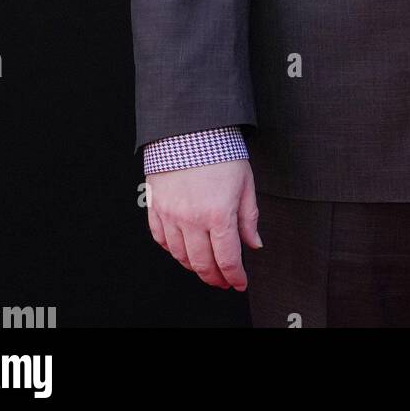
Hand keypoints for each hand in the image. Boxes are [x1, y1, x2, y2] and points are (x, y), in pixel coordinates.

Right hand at [146, 159, 261, 289]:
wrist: (190, 127)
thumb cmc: (221, 150)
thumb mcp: (245, 182)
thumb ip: (248, 216)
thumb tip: (253, 243)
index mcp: (218, 214)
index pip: (227, 259)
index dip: (235, 277)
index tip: (239, 283)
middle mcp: (192, 219)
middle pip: (202, 264)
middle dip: (215, 277)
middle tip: (223, 281)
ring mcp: (171, 214)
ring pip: (180, 255)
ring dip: (194, 266)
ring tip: (205, 267)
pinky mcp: (156, 206)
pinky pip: (160, 239)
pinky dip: (172, 250)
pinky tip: (182, 249)